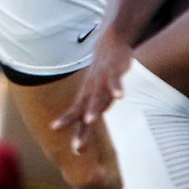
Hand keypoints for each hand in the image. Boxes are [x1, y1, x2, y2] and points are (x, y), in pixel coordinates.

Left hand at [53, 32, 134, 153]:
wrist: (109, 43)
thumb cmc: (102, 75)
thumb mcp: (94, 93)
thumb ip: (90, 111)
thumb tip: (87, 126)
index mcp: (86, 97)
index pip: (75, 114)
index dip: (68, 126)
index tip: (68, 144)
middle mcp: (91, 91)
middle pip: (83, 111)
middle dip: (80, 128)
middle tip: (76, 145)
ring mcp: (101, 81)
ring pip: (97, 97)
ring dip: (94, 109)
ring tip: (90, 121)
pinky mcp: (114, 71)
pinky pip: (115, 81)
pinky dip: (116, 88)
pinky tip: (120, 97)